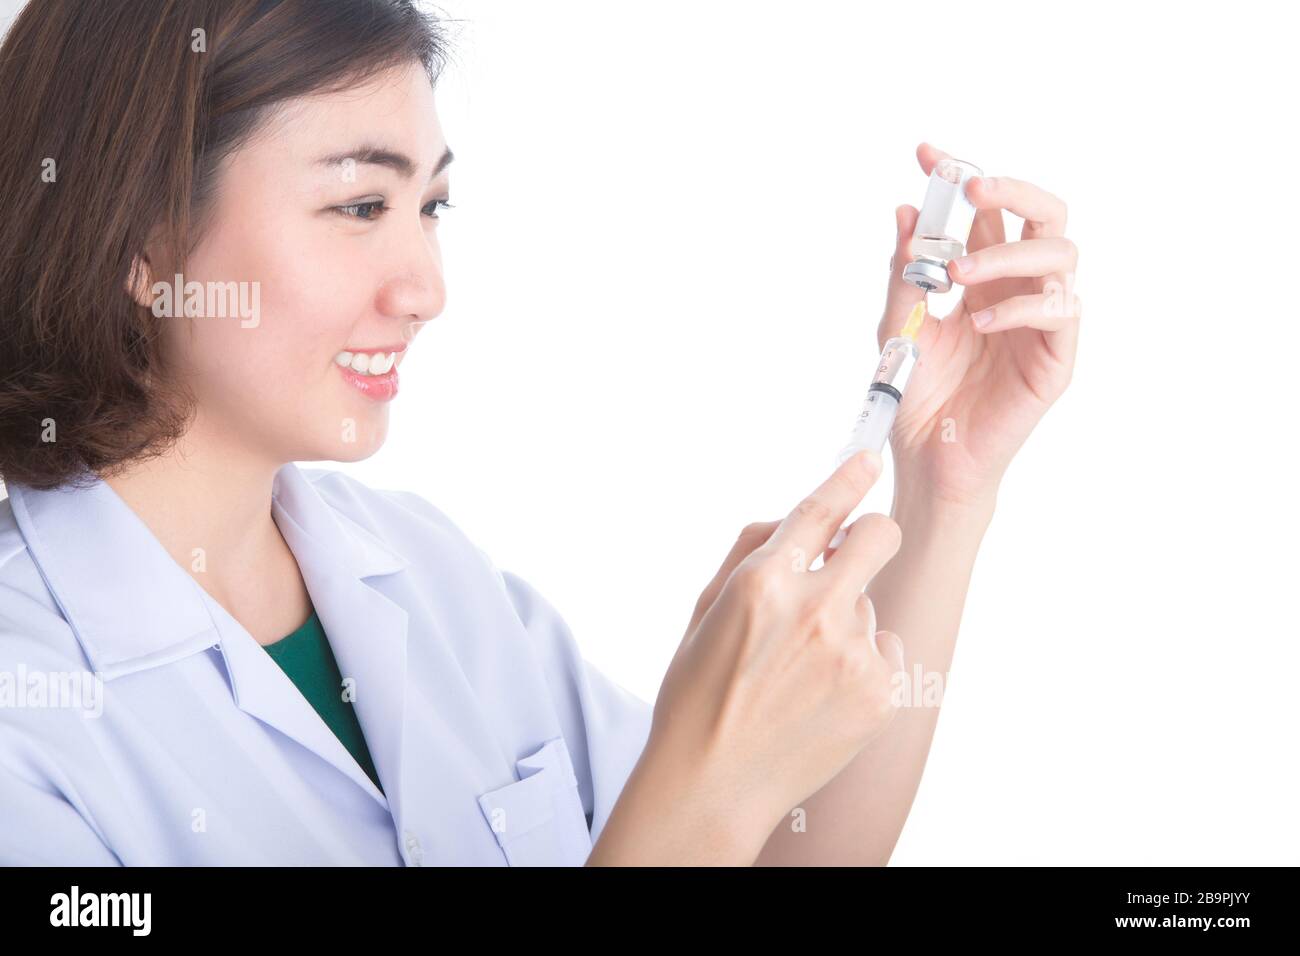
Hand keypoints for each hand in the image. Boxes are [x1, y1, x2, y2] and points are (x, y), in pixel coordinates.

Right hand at [645, 449, 906, 847]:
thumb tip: (796, 521)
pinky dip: (863, 664)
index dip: (850, 477)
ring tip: (803, 668)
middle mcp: (814, 610)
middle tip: (855, 556)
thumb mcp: (703, 609)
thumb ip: (750, 552)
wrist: (714, 783)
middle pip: (881, 536)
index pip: (821, 509)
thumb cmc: (698, 695)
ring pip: (873, 604)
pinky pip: (886, 652)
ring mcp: (852, 655)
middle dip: (873, 535)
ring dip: (848, 620)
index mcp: (763, 582)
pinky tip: (824, 693)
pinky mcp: (879, 694)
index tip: (868, 461)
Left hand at [880, 142, 1081, 508]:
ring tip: (957, 273)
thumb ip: (905, 272)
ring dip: (1007, 253)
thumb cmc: (917, 394)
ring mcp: (1043, 321)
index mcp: (985, 274)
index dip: (962, 176)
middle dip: (1011, 190)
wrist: (929, 458)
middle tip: (970, 192)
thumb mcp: (899, 325)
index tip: (926, 153)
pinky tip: (977, 321)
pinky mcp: (1057, 358)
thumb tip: (905, 210)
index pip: (988, 212)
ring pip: (1061, 254)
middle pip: (1046, 214)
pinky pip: (1060, 311)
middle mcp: (1020, 288)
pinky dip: (1017, 306)